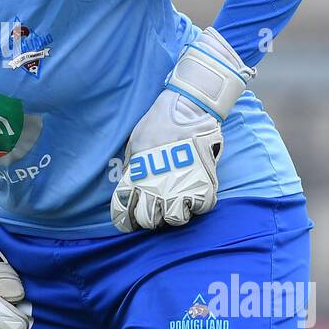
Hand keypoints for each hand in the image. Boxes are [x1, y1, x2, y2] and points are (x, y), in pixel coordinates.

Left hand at [110, 27, 254, 232]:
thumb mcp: (136, 144)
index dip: (125, 221)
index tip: (129, 222)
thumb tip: (129, 183)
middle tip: (156, 211)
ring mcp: (182, 185)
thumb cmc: (157, 123)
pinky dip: (199, 206)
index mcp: (138, 176)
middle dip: (150, 220)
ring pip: (177, 219)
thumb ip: (133, 166)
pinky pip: (203, 207)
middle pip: (150, 220)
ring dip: (176, 215)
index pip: (124, 210)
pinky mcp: (204, 181)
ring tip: (177, 204)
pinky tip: (195, 197)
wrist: (186, 107)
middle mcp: (158, 185)